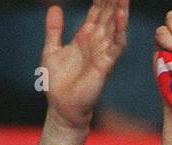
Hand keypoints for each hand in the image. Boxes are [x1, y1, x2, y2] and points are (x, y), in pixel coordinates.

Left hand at [41, 0, 128, 130]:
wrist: (62, 107)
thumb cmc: (57, 83)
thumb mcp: (51, 49)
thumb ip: (54, 29)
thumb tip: (55, 7)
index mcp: (83, 38)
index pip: (96, 14)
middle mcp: (96, 44)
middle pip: (108, 16)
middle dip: (114, 1)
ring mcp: (102, 54)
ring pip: (115, 27)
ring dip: (120, 11)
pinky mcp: (105, 65)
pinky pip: (116, 45)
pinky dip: (119, 30)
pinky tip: (120, 16)